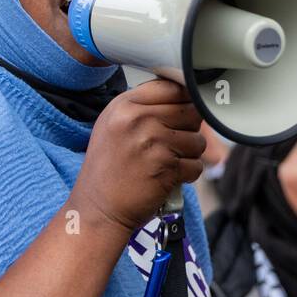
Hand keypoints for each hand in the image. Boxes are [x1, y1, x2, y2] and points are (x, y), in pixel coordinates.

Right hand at [71, 79, 205, 235]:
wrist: (98, 209)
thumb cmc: (107, 169)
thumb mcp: (112, 126)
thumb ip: (142, 107)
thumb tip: (182, 93)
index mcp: (124, 105)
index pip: (172, 86)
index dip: (184, 100)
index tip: (182, 113)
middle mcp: (138, 119)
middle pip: (191, 111)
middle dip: (189, 129)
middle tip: (172, 145)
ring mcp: (153, 143)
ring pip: (198, 140)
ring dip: (189, 155)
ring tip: (167, 163)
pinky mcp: (167, 167)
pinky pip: (196, 165)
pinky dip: (187, 175)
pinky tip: (168, 178)